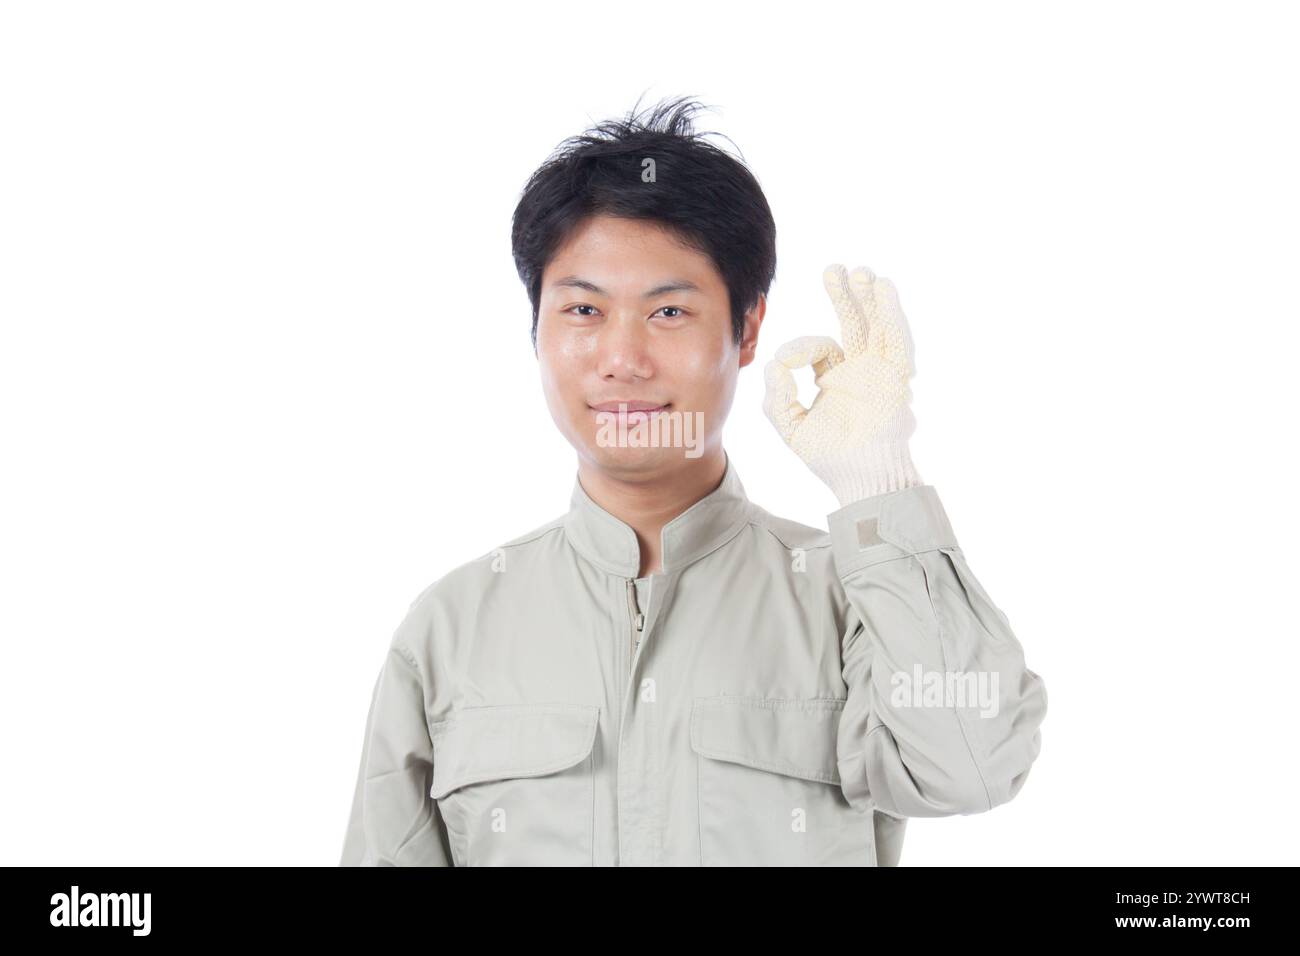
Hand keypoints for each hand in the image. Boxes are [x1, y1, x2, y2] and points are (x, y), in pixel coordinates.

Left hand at [762, 263, 922, 505]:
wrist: (860, 478)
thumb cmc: (829, 457)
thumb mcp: (792, 427)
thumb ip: (777, 397)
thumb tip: (774, 364)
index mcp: (836, 378)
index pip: (820, 348)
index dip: (802, 348)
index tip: (789, 361)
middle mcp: (860, 370)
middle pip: (854, 323)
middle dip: (844, 296)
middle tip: (834, 270)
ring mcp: (880, 371)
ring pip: (877, 325)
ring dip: (870, 298)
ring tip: (861, 272)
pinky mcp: (897, 377)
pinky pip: (895, 340)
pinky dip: (891, 315)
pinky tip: (884, 290)